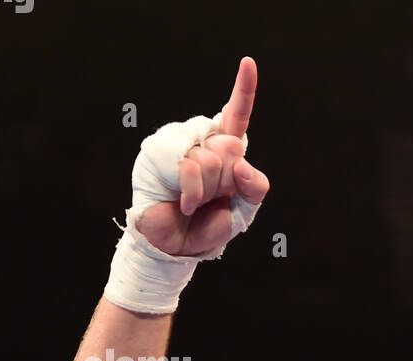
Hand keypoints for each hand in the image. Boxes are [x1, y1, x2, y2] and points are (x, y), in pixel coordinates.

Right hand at [137, 57, 270, 256]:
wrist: (180, 246)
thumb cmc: (209, 224)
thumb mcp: (244, 210)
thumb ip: (255, 187)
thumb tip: (244, 165)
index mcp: (224, 149)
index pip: (236, 116)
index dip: (243, 90)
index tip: (248, 62)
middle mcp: (200, 141)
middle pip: (230, 145)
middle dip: (227, 180)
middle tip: (211, 197)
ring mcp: (177, 145)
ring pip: (210, 157)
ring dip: (208, 189)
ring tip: (194, 201)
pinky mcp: (157, 155)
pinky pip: (189, 166)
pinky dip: (192, 192)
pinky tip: (183, 203)